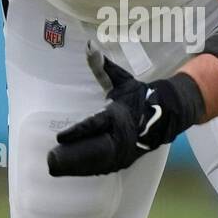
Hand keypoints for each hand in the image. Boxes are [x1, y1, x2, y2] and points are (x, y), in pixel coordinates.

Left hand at [47, 44, 203, 176]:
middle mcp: (120, 136)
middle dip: (72, 155)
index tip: (59, 137)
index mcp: (118, 114)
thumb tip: (89, 46)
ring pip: (96, 163)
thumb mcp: (122, 80)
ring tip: (54, 167)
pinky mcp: (123, 161)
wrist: (166, 115)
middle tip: (51, 158)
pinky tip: (69, 171)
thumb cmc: (139, 96)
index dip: (77, 132)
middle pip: (93, 150)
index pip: (95, 125)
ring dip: (75, 166)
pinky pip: (101, 168)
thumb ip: (103, 67)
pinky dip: (84, 170)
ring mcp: (123, 152)